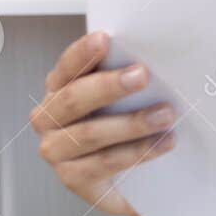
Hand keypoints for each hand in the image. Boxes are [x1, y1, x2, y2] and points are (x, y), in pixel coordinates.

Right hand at [31, 30, 183, 215]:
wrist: (129, 176)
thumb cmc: (121, 125)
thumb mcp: (122, 97)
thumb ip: (125, 75)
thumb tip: (154, 54)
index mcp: (59, 88)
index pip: (67, 66)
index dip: (83, 53)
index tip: (104, 38)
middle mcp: (49, 118)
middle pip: (75, 99)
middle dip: (110, 86)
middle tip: (143, 75)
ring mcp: (56, 149)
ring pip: (90, 133)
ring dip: (131, 123)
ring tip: (165, 114)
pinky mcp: (71, 177)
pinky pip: (104, 163)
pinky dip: (137, 152)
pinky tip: (163, 143)